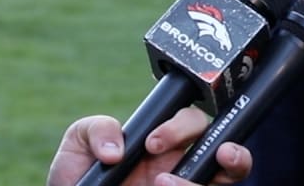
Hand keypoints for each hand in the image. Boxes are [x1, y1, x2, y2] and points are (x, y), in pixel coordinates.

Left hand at [46, 107, 251, 185]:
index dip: (183, 126)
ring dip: (206, 180)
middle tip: (174, 166)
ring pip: (226, 179)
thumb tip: (117, 149)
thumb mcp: (77, 146)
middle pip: (226, 149)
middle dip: (220, 148)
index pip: (195, 124)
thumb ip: (96, 129)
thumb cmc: (78, 179)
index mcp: (165, 144)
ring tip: (162, 184)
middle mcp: (183, 168)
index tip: (152, 143)